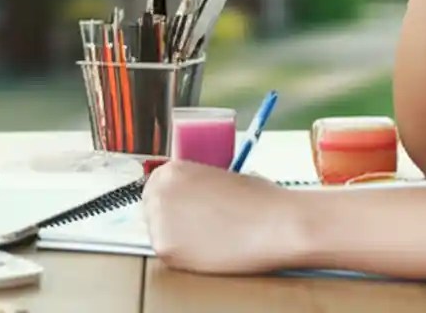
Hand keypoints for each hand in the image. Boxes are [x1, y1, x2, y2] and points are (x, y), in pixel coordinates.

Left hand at [143, 160, 302, 274]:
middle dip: (170, 217)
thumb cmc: (258, 200)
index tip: (182, 207)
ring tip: (207, 238)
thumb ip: (199, 186)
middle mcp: (159, 193)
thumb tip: (195, 200)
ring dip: (177, 236)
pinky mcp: (166, 249)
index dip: (172, 198)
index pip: (157, 185)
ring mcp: (158, 222)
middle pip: (151, 208)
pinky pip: (168, 253)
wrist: (273, 224)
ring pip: (158, 233)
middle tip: (193, 226)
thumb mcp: (223, 178)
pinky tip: (207, 249)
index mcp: (172, 170)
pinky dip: (184, 254)